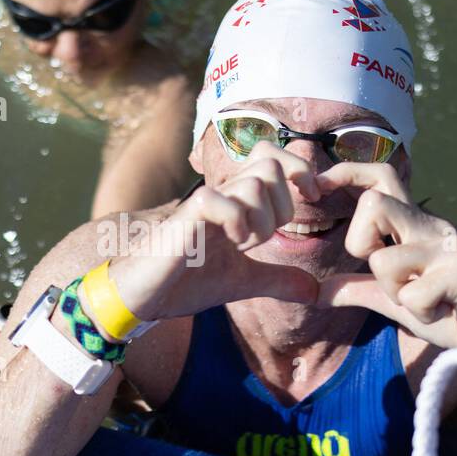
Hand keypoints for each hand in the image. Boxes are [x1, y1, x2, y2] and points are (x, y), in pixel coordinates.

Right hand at [108, 142, 319, 320]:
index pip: (276, 159)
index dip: (301, 171)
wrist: (141, 296)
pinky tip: (229, 245)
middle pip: (270, 166)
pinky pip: (221, 202)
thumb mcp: (242, 281)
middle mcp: (222, 195)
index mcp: (236, 202)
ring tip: (241, 246)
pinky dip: (235, 225)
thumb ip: (277, 279)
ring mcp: (204, 204)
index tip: (312, 198)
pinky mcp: (185, 217)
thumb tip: (315, 290)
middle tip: (264, 236)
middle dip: (282, 205)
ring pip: (253, 184)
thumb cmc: (184, 281)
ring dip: (260, 221)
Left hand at [313, 162, 456, 392]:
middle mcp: (433, 227)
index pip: (382, 176)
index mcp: (416, 226)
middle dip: (361, 245)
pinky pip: (411, 295)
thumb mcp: (394, 301)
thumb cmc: (449, 315)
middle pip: (373, 204)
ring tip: (425, 301)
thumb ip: (357, 290)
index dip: (346, 174)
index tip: (318, 188)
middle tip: (388, 275)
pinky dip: (419, 313)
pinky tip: (442, 313)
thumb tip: (316, 291)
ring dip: (394, 293)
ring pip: (384, 260)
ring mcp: (449, 249)